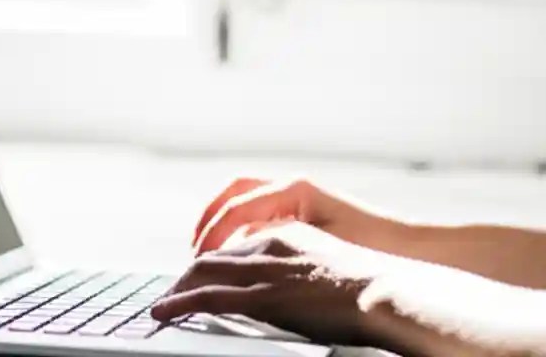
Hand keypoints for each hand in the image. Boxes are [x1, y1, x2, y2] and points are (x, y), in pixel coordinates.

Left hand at [156, 223, 383, 345]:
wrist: (382, 289)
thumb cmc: (370, 284)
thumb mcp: (332, 263)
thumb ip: (306, 267)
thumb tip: (301, 285)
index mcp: (287, 233)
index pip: (237, 244)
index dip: (215, 259)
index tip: (204, 274)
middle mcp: (268, 244)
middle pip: (214, 255)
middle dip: (189, 273)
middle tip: (174, 290)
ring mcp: (262, 269)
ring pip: (204, 273)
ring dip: (178, 289)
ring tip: (163, 303)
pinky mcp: (260, 296)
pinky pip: (208, 298)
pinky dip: (180, 304)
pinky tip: (164, 312)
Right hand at [193, 177, 406, 255]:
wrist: (407, 248)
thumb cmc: (370, 245)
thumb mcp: (318, 245)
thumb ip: (276, 242)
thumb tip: (239, 250)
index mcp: (295, 189)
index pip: (238, 206)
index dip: (213, 232)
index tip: (200, 258)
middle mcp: (293, 187)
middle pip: (234, 191)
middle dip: (209, 218)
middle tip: (194, 248)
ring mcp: (297, 198)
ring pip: (245, 201)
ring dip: (223, 222)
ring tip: (207, 251)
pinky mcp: (302, 213)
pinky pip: (261, 216)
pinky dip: (242, 232)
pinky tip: (239, 257)